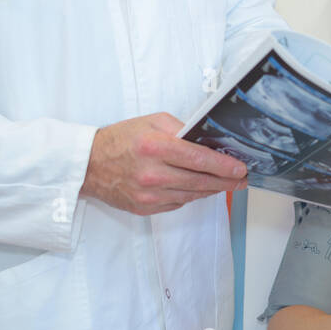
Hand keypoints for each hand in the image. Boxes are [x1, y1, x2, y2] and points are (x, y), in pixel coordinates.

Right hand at [80, 112, 247, 215]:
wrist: (89, 164)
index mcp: (155, 147)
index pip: (199, 159)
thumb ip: (181, 129)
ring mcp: (148, 195)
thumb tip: (207, 141)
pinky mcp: (145, 208)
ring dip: (212, 190)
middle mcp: (152, 173)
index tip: (240, 168)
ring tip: (227, 184)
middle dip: (226, 180)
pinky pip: (177, 203)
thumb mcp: (151, 121)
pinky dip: (191, 195)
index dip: (224, 165)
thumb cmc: (121, 139)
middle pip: (200, 181)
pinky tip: (200, 189)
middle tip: (242, 179)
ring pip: (191, 195)